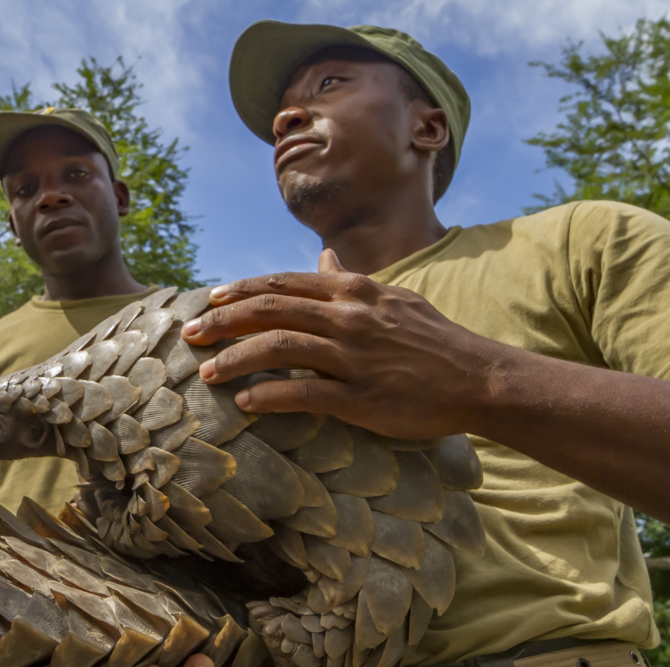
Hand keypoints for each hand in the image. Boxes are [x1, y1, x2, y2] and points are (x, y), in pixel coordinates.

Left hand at [182, 249, 504, 439]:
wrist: (478, 379)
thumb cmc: (433, 341)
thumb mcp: (393, 298)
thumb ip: (351, 281)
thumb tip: (323, 260)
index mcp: (353, 291)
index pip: (283, 284)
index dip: (241, 291)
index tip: (210, 300)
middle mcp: (348, 317)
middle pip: (269, 310)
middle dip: (222, 321)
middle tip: (190, 335)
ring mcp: (353, 356)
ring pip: (278, 348)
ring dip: (235, 359)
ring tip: (208, 372)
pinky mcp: (361, 397)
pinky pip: (304, 393)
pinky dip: (269, 396)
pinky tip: (246, 403)